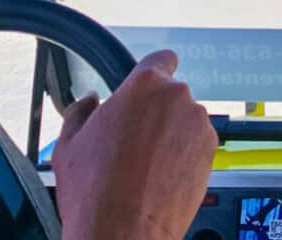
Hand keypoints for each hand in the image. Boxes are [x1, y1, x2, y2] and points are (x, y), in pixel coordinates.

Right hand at [53, 50, 217, 239]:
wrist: (123, 234)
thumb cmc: (97, 192)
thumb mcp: (69, 143)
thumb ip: (81, 110)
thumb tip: (87, 102)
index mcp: (144, 85)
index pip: (161, 58)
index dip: (153, 71)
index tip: (148, 86)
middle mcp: (177, 98)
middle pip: (170, 93)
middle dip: (155, 110)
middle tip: (133, 139)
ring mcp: (198, 126)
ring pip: (184, 119)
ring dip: (171, 133)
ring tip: (145, 163)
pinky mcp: (211, 153)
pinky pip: (196, 143)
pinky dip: (184, 154)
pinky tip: (161, 175)